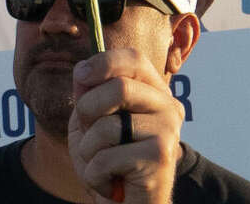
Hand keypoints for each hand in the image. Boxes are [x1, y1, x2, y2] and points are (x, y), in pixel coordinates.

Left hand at [67, 47, 183, 203]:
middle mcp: (168, 108)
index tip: (80, 76)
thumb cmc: (106, 158)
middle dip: (88, 109)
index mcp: (154, 92)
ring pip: (108, 125)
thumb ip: (88, 91)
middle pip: (119, 88)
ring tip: (101, 161)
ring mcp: (168, 133)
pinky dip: (95, 172)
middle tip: (89, 130)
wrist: (120, 203)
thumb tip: (82, 71)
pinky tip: (109, 180)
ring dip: (89, 148)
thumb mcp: (90, 118)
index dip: (102, 62)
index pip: (134, 59)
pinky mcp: (160, 159)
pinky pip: (106, 156)